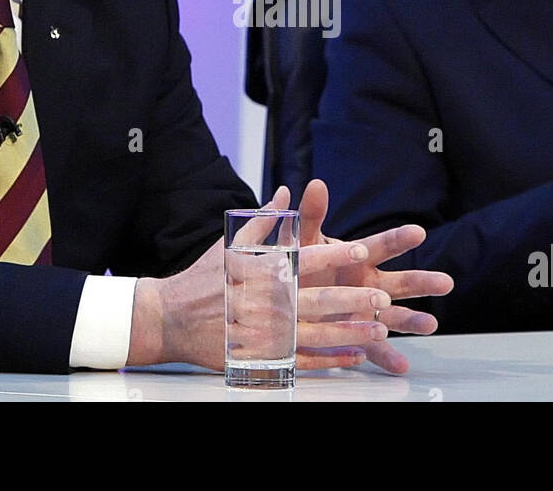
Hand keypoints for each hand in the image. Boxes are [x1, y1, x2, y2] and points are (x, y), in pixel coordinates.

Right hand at [128, 208, 394, 371]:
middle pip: (317, 300)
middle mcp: (267, 302)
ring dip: (350, 332)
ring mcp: (266, 332)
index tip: (362, 250)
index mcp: (262, 271)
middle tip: (382, 296)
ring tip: (378, 328)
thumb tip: (285, 191)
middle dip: (352, 299)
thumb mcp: (231, 243)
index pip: (305, 260)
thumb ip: (264, 220)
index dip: (335, 255)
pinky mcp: (263, 355)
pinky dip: (331, 359)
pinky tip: (354, 355)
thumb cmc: (202, 278)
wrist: (170, 318)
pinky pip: (303, 360)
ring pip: (316, 334)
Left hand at [295, 179, 454, 373]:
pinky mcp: (360, 335)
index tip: (418, 232)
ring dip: (414, 320)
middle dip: (423, 282)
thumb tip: (316, 185)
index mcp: (359, 257)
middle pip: (401, 282)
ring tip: (431, 324)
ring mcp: (368, 311)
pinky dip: (388, 357)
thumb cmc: (302, 264)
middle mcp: (371, 284)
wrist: (290, 296)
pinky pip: (376, 348)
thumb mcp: (302, 241)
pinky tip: (401, 365)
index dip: (399, 239)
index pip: (382, 245)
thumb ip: (311, 216)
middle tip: (445, 282)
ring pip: (396, 316)